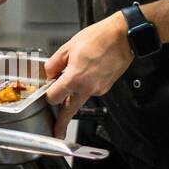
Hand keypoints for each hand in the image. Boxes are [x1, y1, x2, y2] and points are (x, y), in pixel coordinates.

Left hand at [44, 12, 132, 137]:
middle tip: (57, 131)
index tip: (45, 94)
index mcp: (75, 78)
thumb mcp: (68, 47)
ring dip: (73, 94)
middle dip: (62, 122)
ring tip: (73, 75)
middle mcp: (88, 88)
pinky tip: (85, 72)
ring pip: (80, 99)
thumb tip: (48, 73)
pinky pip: (90, 91)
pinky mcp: (106, 88)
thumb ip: (54, 63)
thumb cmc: (99, 38)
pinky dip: (84, 86)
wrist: (123, 37)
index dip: (47, 95)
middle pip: (69, 110)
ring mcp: (98, 89)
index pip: (54, 98)